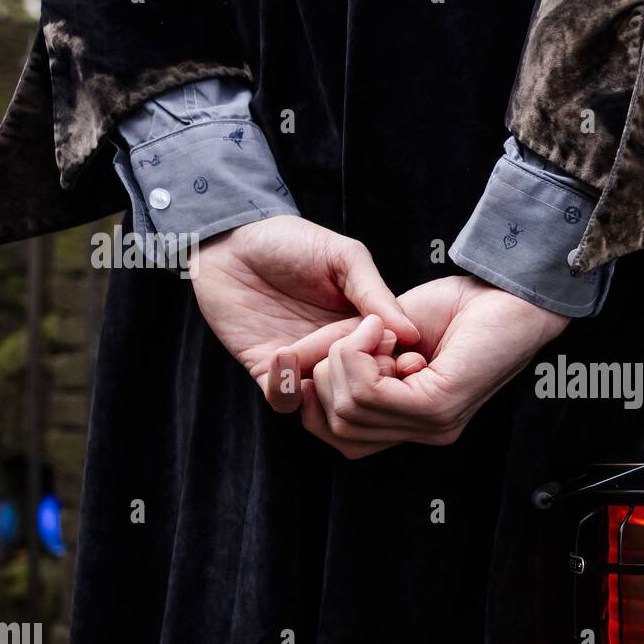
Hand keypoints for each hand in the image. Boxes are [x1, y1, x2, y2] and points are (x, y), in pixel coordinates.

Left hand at [189, 215, 418, 411]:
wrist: (230, 241)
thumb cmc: (290, 240)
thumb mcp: (344, 258)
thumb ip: (376, 293)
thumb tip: (412, 333)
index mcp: (361, 325)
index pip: (388, 360)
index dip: (392, 365)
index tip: (391, 354)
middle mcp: (336, 350)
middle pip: (359, 388)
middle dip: (357, 381)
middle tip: (345, 359)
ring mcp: (303, 363)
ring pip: (324, 403)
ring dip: (321, 389)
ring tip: (308, 355)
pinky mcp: (267, 370)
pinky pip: (283, 399)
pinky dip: (286, 389)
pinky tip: (282, 355)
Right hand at [300, 275, 570, 458]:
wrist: (509, 293)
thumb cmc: (457, 307)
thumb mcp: (385, 332)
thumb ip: (350, 354)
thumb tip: (298, 370)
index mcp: (408, 420)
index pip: (339, 436)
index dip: (312, 393)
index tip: (317, 351)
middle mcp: (421, 431)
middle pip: (335, 427)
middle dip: (329, 373)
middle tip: (366, 336)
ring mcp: (432, 424)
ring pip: (346, 410)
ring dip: (345, 358)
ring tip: (376, 330)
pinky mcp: (438, 407)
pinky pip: (366, 394)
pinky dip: (359, 354)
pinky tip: (381, 331)